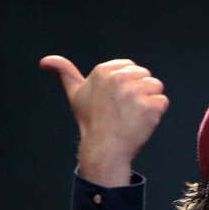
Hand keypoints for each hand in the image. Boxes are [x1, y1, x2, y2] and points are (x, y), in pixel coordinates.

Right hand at [40, 55, 168, 186]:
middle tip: (123, 110)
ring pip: (155, 87)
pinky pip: (163, 102)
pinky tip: (141, 122)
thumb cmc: (91, 121)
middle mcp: (119, 78)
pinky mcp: (150, 106)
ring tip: (132, 115)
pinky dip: (156, 113)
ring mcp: (135, 92)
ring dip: (149, 101)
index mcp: (103, 71)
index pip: (131, 67)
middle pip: (145, 75)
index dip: (127, 84)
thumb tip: (45, 61)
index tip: (115, 100)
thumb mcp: (75, 94)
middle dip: (139, 91)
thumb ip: (64, 72)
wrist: (104, 149)